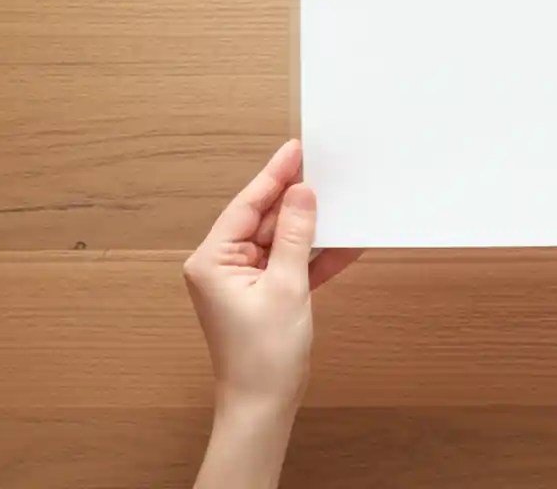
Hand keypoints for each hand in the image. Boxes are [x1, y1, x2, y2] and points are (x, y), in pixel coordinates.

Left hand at [183, 139, 361, 411]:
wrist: (262, 406)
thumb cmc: (263, 356)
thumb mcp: (286, 287)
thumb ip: (295, 236)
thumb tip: (302, 195)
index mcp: (212, 259)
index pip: (247, 205)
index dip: (274, 176)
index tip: (296, 150)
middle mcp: (221, 265)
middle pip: (263, 219)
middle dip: (296, 199)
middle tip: (325, 170)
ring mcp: (242, 280)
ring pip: (280, 240)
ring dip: (310, 228)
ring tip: (340, 200)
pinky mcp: (263, 294)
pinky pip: (289, 264)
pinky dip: (314, 256)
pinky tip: (343, 242)